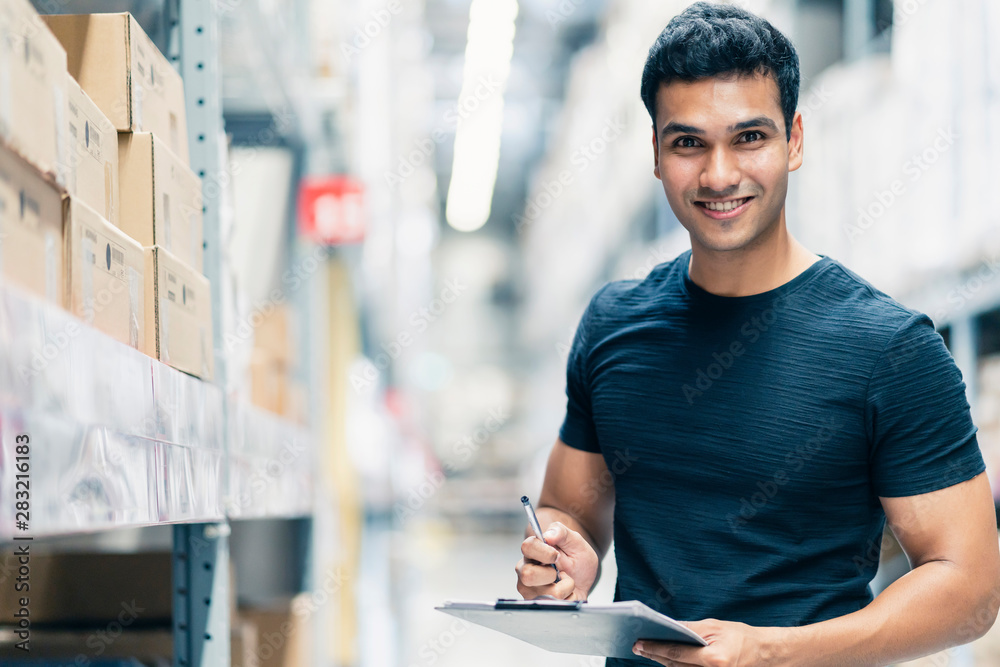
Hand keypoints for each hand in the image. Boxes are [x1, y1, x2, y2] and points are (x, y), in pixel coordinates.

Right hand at [515, 521, 598, 600]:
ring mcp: (530, 590)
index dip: (544, 551)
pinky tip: (567, 593)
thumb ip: (561, 532)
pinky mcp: (539, 604)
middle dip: (551, 574)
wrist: (584, 579)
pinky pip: (557, 605)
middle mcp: (526, 571)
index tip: (557, 555)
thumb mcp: (574, 541)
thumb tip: (548, 535)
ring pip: (547, 594)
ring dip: (566, 587)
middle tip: (560, 571)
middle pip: (528, 575)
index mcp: (532, 552)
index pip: (527, 547)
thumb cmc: (576, 558)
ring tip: (566, 581)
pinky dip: (569, 598)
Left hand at [633, 619, 783, 666]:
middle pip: (674, 666)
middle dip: (654, 655)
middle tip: (637, 646)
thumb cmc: (742, 637)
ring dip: (663, 662)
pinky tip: (666, 658)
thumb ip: (689, 628)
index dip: (655, 647)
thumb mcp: (715, 627)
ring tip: (647, 650)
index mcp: (714, 659)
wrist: (765, 654)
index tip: (639, 642)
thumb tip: (666, 627)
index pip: (677, 653)